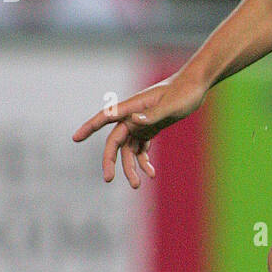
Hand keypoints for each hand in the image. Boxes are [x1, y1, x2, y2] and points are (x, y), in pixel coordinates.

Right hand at [71, 74, 205, 188]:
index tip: (75, 138)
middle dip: (110, 160)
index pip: (106, 117)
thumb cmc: (184, 92)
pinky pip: (140, 149)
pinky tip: (151, 174)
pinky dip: (143, 162)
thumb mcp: (171, 106)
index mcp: (133, 106)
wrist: (196, 86)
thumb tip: (133, 122)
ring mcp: (141, 123)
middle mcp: (133, 115)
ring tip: (137, 185)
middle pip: (115, 141)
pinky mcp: (150, 128)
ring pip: (128, 149)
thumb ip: (152, 115)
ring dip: (130, 167)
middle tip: (108, 179)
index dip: (89, 127)